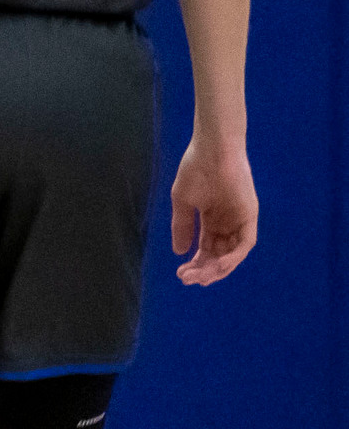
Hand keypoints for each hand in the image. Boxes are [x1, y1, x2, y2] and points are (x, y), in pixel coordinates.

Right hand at [170, 134, 256, 284]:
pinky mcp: (249, 216)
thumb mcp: (183, 202)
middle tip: (188, 279)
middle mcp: (228, 223)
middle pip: (219, 255)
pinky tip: (218, 265)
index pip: (206, 248)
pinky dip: (233, 257)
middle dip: (204, 270)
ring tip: (200, 277)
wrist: (211, 149)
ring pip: (232, 254)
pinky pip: (245, 243)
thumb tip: (179, 252)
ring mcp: (240, 220)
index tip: (180, 274)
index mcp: (212, 219)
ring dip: (218, 268)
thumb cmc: (195, 170)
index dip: (195, 263)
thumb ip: (182, 227)